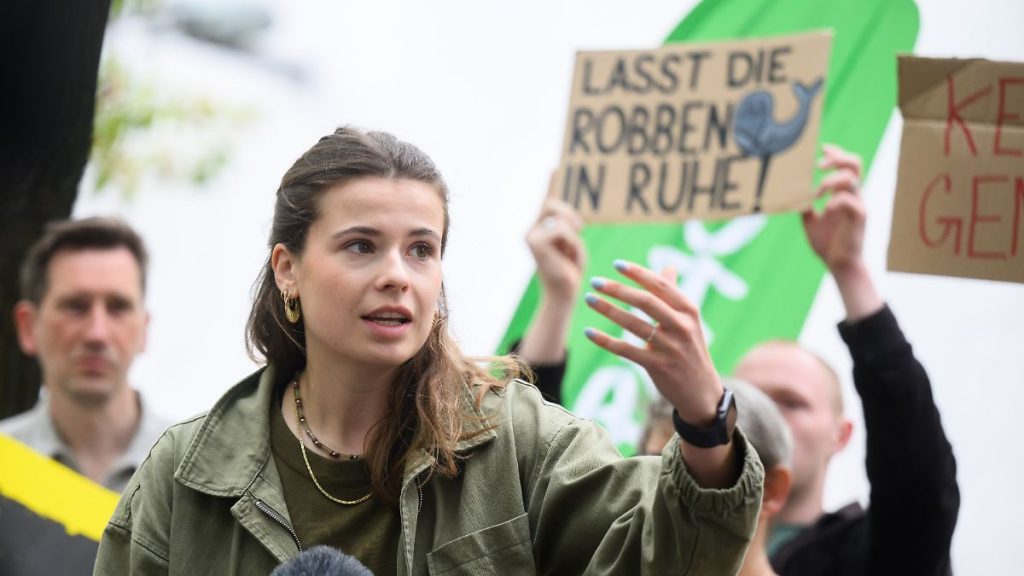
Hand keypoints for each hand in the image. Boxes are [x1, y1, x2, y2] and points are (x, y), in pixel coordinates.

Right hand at [518, 197, 586, 365]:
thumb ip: (569, 227)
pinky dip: (571, 242)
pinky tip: (567, 256)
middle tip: (580, 228)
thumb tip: (571, 217)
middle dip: (569, 214)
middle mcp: (531, 229)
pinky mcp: (534, 241)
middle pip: (552, 203)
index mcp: (540, 228)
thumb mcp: (572, 244)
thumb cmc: (570, 271)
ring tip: (570, 252)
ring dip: (572, 235)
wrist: (563, 294)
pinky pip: (562, 230)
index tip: (556, 167)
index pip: (546, 200)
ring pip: (559, 218)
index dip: (551, 183)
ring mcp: (531, 234)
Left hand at [583, 260, 720, 426]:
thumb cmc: (690, 350)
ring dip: (608, 310)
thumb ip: (674, 295)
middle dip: (618, 289)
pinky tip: (589, 332)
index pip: (661, 285)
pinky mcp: (658, 366)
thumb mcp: (689, 321)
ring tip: (589, 299)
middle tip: (595, 282)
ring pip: (633, 324)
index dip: (638, 273)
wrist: (702, 392)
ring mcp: (670, 347)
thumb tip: (669, 266)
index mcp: (689, 310)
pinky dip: (605, 341)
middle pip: (646, 302)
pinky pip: (626, 350)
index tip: (616, 264)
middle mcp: (682, 326)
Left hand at [802, 144, 881, 320]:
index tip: (822, 147)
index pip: (845, 165)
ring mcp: (858, 205)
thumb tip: (791, 194)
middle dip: (837, 158)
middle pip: (854, 164)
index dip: (836, 153)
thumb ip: (804, 206)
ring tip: (817, 192)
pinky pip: (850, 200)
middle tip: (819, 166)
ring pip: (852, 179)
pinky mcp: (860, 217)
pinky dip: (835, 200)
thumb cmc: (827, 243)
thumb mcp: (809, 221)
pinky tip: (826, 208)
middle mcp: (853, 196)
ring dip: (831, 181)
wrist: (839, 265)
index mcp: (843, 194)